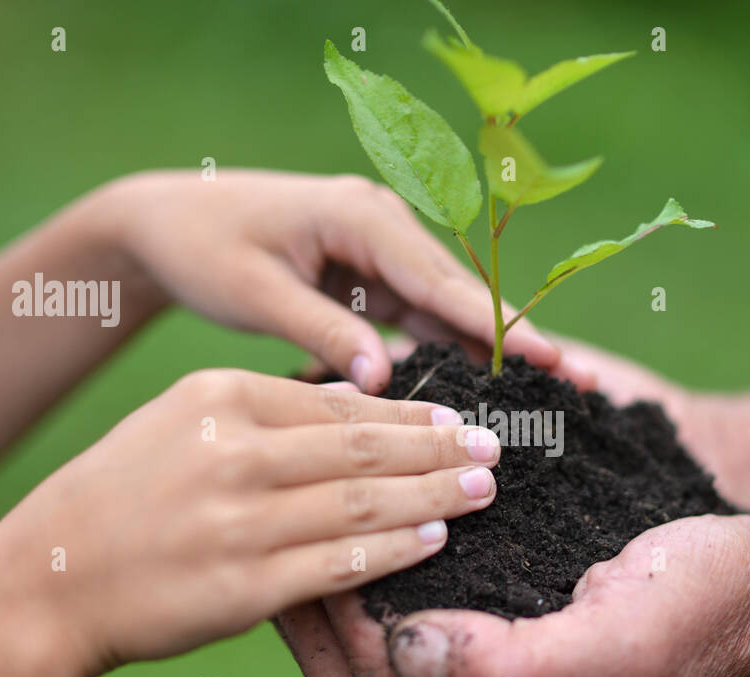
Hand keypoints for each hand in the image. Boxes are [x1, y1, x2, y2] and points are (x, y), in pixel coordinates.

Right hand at [0, 370, 502, 676]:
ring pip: (361, 503)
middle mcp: (233, 454)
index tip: (457, 419)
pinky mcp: (242, 586)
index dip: (409, 415)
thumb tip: (359, 404)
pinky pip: (338, 563)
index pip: (338, 404)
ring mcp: (239, 522)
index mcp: (221, 400)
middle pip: (362, 450)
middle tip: (494, 449)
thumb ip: (268, 410)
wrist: (51, 577)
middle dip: (438, 450)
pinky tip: (435, 538)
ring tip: (482, 489)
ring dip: (432, 496)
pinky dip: (393, 550)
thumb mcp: (183, 421)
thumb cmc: (126, 493)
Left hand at [96, 170, 569, 391]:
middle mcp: (383, 226)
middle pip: (463, 291)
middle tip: (583, 378)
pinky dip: (456, 348)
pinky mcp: (371, 276)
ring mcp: (381, 251)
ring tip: (558, 388)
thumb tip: (381, 380)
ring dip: (498, 348)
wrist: (166, 222)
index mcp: (360, 215)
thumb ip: (321, 332)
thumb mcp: (255, 292)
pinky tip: (494, 384)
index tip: (551, 359)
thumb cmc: (203, 248)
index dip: (499, 324)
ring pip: (451, 307)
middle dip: (522, 337)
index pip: (442, 277)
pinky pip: (423, 317)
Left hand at [275, 514, 749, 676]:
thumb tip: (406, 651)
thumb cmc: (710, 606)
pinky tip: (362, 537)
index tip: (306, 542)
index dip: (334, 625)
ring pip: (381, 663)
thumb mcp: (626, 639)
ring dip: (338, 600)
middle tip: (278, 528)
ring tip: (299, 528)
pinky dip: (379, 589)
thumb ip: (516, 668)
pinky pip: (417, 635)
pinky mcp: (511, 655)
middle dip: (315, 613)